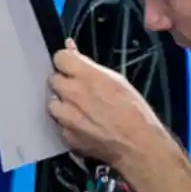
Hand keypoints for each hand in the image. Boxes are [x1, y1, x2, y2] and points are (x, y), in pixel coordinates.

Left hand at [46, 38, 169, 167]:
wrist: (138, 145)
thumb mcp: (116, 80)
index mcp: (86, 76)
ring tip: (78, 111)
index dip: (66, 62)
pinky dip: (67, 125)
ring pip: (52, 104)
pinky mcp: (66, 136)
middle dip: (63, 83)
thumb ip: (89, 65)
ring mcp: (67, 117)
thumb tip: (70, 46)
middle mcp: (72, 94)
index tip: (71, 68)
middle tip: (78, 91)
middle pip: (53, 80)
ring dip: (62, 105)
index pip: (59, 58)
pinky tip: (82, 127)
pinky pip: (59, 125)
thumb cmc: (133, 110)